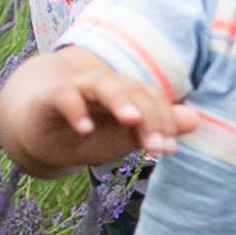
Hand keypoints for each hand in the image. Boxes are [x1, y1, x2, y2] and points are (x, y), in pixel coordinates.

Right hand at [0, 45, 195, 173]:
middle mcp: (107, 86)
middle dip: (149, 118)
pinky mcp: (52, 97)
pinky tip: (85, 128)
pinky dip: (76, 110)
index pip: (153, 100)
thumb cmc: (89, 131)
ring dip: (119, 100)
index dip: (164, 122)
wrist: (40, 129)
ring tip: (131, 120)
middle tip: (157, 146)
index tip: (169, 149)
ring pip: (103, 84)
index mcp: (128, 94)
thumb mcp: (123, 138)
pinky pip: (66, 96)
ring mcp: (79, 88)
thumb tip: (195, 120)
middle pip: (134, 90)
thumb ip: (155, 129)